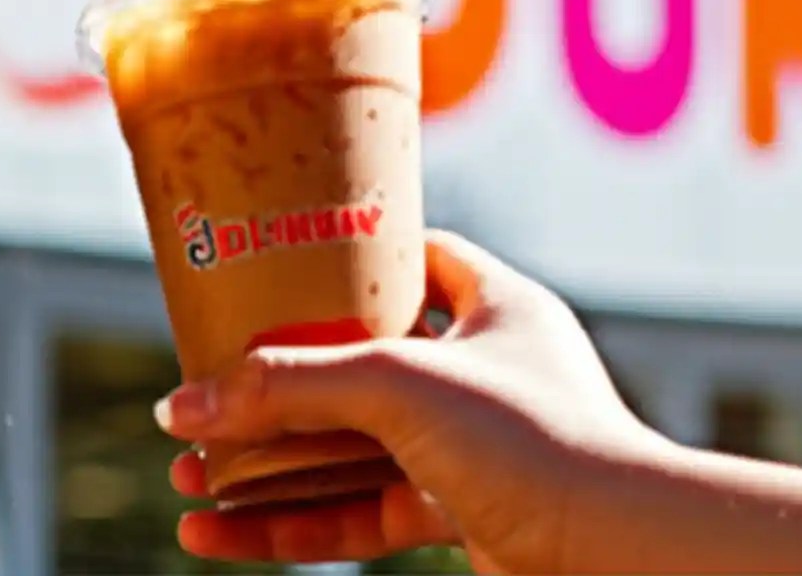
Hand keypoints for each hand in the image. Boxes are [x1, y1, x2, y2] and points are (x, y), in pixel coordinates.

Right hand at [155, 230, 665, 572]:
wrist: (619, 557)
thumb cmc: (537, 442)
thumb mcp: (401, 385)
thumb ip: (291, 386)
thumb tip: (182, 406)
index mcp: (494, 307)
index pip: (420, 257)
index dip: (354, 256)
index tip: (285, 259)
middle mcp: (484, 373)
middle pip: (362, 364)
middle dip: (281, 384)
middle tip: (210, 388)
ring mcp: (472, 449)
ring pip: (352, 451)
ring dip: (271, 465)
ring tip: (189, 474)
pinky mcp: (459, 517)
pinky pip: (361, 516)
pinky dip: (292, 525)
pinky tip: (220, 534)